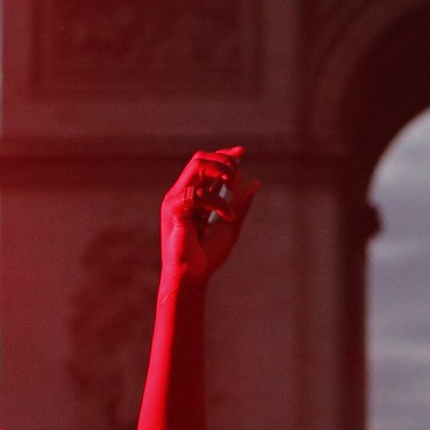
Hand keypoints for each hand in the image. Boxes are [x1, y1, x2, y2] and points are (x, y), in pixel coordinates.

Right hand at [161, 148, 258, 284]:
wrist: (192, 277)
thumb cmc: (207, 256)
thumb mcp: (231, 225)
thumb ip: (241, 204)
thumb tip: (255, 182)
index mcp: (192, 197)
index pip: (205, 165)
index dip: (223, 155)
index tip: (241, 152)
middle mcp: (182, 194)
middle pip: (199, 159)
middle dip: (223, 162)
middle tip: (237, 179)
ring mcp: (175, 200)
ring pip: (197, 166)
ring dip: (220, 171)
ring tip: (233, 188)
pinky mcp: (174, 209)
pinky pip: (198, 192)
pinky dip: (218, 201)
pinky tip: (228, 215)